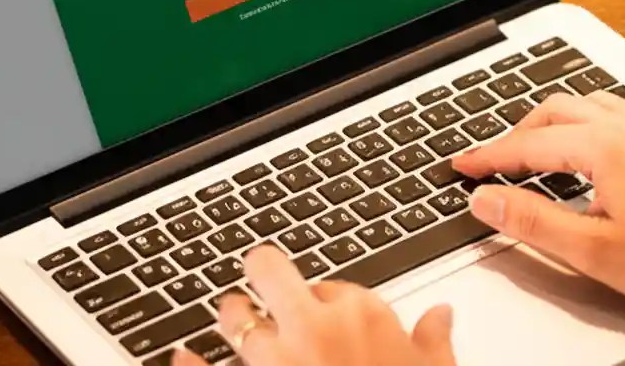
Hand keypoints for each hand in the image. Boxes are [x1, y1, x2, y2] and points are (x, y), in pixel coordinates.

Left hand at [171, 245, 455, 365]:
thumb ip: (434, 346)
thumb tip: (440, 316)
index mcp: (365, 318)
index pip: (332, 283)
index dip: (324, 301)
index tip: (326, 316)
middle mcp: (314, 327)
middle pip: (267, 269)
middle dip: (262, 277)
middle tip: (262, 293)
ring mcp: (274, 361)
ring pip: (233, 314)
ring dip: (233, 321)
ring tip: (238, 331)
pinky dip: (188, 364)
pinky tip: (184, 358)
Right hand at [452, 91, 624, 311]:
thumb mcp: (592, 250)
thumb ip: (532, 221)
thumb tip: (487, 200)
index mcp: (604, 147)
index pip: (528, 144)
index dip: (489, 156)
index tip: (461, 166)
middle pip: (556, 110)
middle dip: (518, 132)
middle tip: (493, 160)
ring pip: (591, 103)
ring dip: (555, 120)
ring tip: (535, 147)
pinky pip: (624, 112)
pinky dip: (594, 121)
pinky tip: (597, 144)